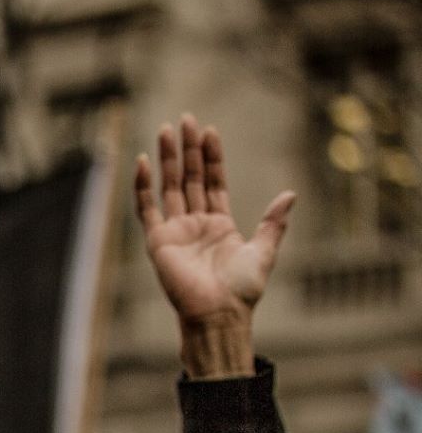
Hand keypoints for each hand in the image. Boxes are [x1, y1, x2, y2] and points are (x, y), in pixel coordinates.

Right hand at [134, 115, 294, 377]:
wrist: (219, 313)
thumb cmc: (242, 290)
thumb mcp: (265, 252)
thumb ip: (274, 223)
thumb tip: (290, 194)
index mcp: (219, 224)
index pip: (213, 182)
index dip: (211, 157)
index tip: (210, 131)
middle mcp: (194, 223)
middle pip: (189, 178)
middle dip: (187, 149)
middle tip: (186, 119)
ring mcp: (174, 231)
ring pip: (169, 186)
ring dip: (167, 159)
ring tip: (167, 130)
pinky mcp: (157, 241)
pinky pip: (146, 208)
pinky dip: (143, 186)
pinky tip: (144, 162)